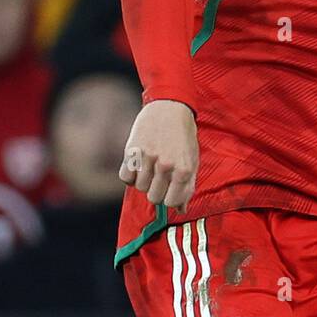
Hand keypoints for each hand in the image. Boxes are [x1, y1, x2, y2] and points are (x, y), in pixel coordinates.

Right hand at [119, 99, 198, 213]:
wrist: (170, 106)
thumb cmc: (183, 135)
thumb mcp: (192, 159)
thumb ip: (188, 186)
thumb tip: (181, 210)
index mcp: (184, 169)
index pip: (171, 202)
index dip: (170, 199)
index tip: (170, 191)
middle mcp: (166, 165)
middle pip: (154, 197)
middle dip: (156, 191)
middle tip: (159, 178)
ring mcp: (148, 158)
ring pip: (139, 188)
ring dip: (143, 181)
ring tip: (150, 167)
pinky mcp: (132, 151)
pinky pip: (125, 178)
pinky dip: (130, 175)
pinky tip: (138, 165)